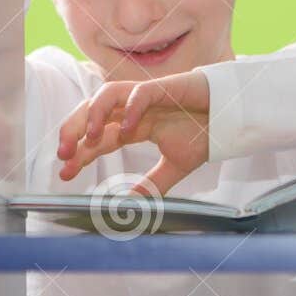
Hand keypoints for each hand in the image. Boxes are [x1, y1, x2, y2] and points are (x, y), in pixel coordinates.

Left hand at [55, 71, 211, 194]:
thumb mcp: (174, 167)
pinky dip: (131, 108)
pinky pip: (141, 92)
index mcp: (133, 126)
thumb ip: (151, 185)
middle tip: (63, 154)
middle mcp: (133, 109)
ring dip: (94, 115)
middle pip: (92, 112)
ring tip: (89, 139)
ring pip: (107, 95)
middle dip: (73, 131)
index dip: (80, 154)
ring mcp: (147, 97)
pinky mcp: (165, 88)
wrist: (232, 119)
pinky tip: (128, 130)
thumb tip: (128, 207)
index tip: (65, 173)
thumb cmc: (204, 134)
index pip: (98, 139)